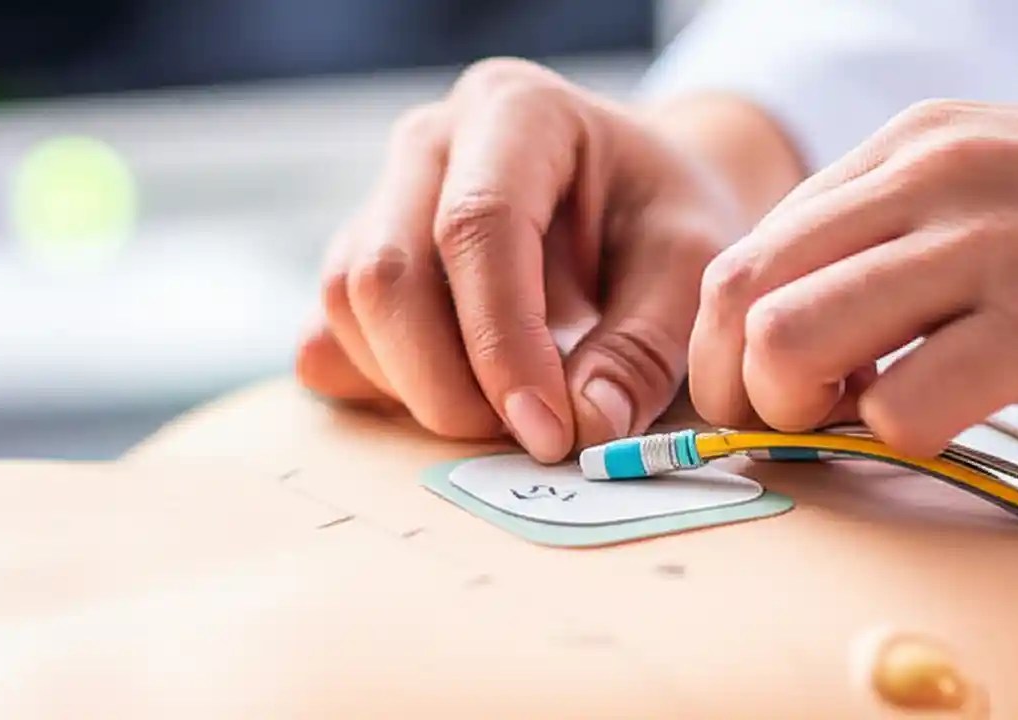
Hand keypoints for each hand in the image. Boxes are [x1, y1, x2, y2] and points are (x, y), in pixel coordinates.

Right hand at [296, 58, 744, 461]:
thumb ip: (643, 347)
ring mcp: (380, 196)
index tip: (547, 430)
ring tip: (502, 413)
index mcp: (516, 113)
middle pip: (386, 272)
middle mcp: (430, 142)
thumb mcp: (688, 266)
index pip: (477, 226)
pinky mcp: (355, 256)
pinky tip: (455, 392)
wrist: (627, 193)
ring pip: (346, 306)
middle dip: (446, 385)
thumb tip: (583, 428)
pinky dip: (380, 385)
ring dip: (414, 389)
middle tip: (525, 437)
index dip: (502, 343)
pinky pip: (329, 334)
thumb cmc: (657, 217)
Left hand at [691, 100, 1017, 454]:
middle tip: (773, 420)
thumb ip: (879, 234)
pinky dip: (892, 437)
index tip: (747, 386)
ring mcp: (987, 248)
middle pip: (740, 292)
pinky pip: (899, 407)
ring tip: (844, 420)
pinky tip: (932, 423)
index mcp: (906, 149)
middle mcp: (930, 182)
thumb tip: (771, 321)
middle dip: (730, 381)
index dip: (725, 342)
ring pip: (788, 339)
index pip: (746, 253)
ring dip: (793, 408)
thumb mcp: (979, 187)